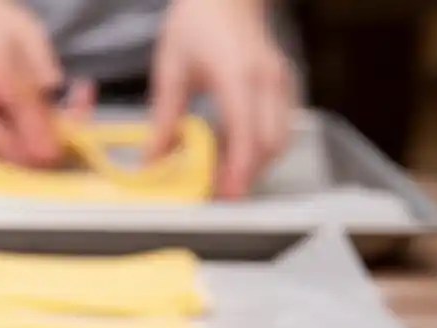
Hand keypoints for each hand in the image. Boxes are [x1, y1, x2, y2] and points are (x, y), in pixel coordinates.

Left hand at [149, 0, 295, 197]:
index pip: (246, 133)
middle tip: (220, 195)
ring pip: (280, 139)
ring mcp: (280, 82)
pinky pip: (280, 126)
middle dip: (250, 174)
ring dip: (257, 163)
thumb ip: (164, 121)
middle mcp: (267, 79)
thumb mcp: (170, 71)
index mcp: (238, 74)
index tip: (228, 195)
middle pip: (271, 144)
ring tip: (224, 177)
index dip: (240, 169)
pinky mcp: (283, 85)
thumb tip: (153, 161)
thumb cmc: (197, 23)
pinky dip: (261, 147)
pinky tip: (234, 153)